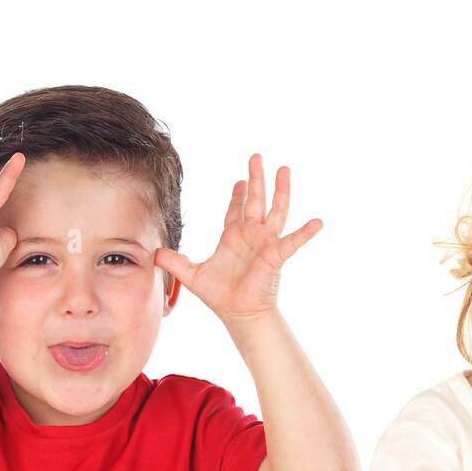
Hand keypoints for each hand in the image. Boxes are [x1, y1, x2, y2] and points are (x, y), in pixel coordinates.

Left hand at [153, 154, 321, 324]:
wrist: (238, 314)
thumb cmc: (220, 296)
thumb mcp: (191, 275)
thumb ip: (174, 261)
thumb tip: (154, 252)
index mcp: (233, 237)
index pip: (236, 209)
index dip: (238, 194)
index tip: (240, 180)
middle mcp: (251, 235)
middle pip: (256, 200)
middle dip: (256, 178)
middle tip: (256, 156)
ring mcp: (266, 243)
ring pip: (276, 210)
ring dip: (281, 190)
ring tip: (284, 169)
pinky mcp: (275, 256)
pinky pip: (293, 242)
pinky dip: (305, 233)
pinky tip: (317, 222)